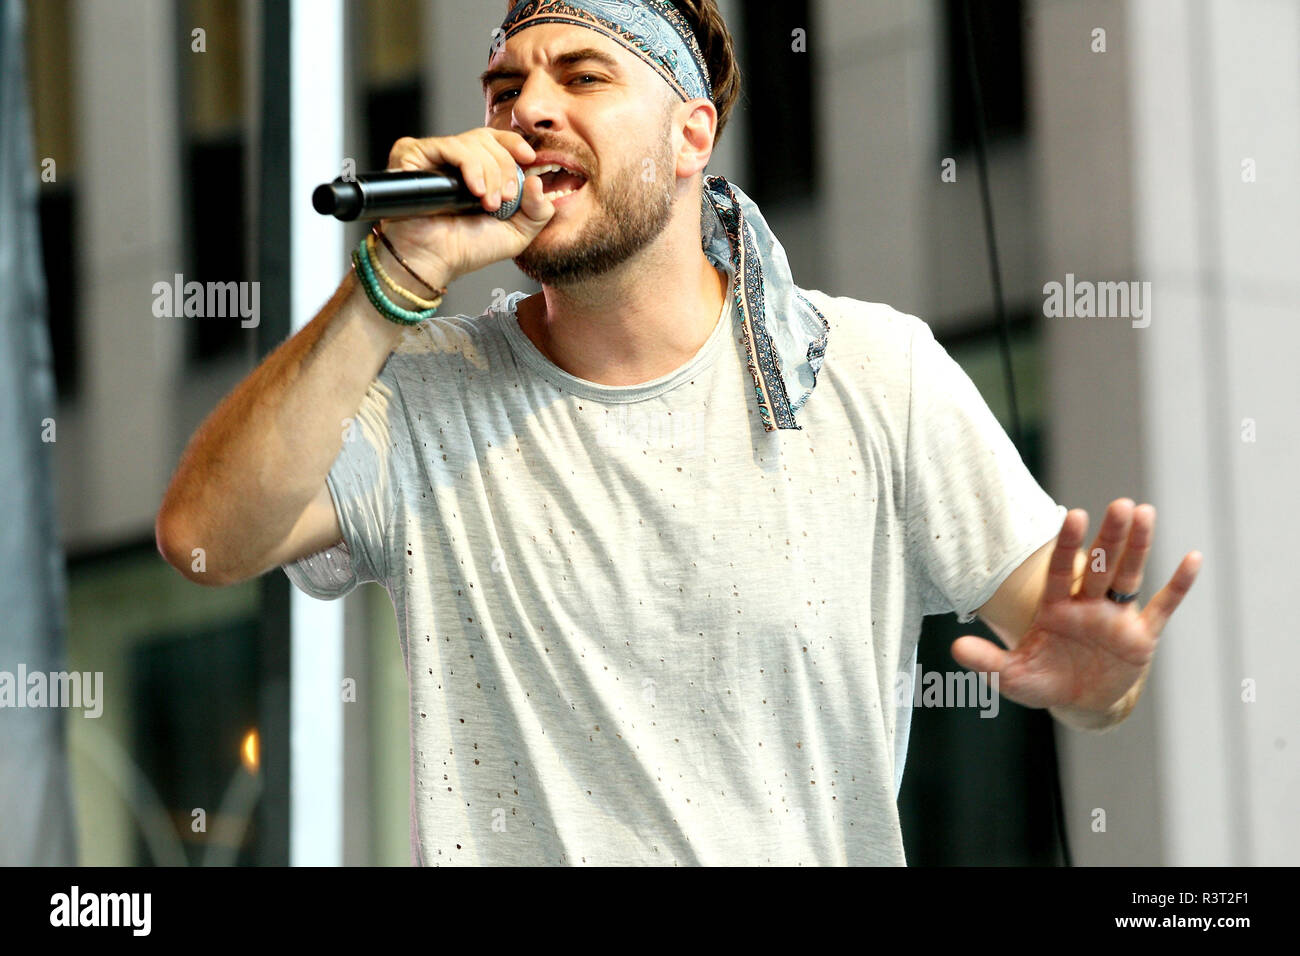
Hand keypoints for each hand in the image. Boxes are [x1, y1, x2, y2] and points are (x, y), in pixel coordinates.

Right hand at [380, 128, 555, 285]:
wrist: (435, 261)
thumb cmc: (467, 250)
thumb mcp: (517, 234)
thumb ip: (538, 210)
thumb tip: (538, 180)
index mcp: (478, 171)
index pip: (497, 140)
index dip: (514, 144)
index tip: (529, 160)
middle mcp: (454, 161)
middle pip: (488, 139)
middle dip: (505, 168)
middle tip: (505, 199)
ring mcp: (433, 156)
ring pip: (471, 142)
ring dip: (489, 172)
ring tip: (488, 203)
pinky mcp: (414, 155)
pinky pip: (448, 146)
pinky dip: (469, 166)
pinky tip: (474, 191)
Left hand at [950, 499, 1202, 725]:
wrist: (1078, 703)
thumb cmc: (1043, 682)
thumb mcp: (1012, 675)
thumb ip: (987, 660)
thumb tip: (955, 648)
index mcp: (1055, 608)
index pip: (1061, 571)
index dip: (1068, 544)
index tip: (1074, 514)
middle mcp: (1086, 605)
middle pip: (1100, 565)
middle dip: (1109, 537)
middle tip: (1121, 504)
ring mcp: (1115, 618)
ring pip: (1129, 576)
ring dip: (1138, 547)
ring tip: (1146, 513)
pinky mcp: (1140, 636)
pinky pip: (1161, 606)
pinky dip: (1177, 586)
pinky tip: (1193, 559)